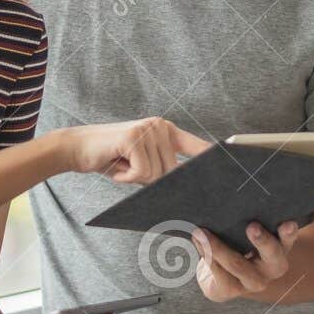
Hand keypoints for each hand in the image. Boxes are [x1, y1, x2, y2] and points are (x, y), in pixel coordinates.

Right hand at [62, 117, 208, 183]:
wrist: (78, 148)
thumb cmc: (112, 159)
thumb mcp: (142, 165)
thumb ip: (162, 171)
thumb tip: (183, 188)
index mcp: (167, 132)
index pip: (196, 147)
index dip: (214, 156)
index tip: (235, 162)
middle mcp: (161, 126)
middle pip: (171, 172)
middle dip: (148, 179)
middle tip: (129, 167)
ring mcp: (148, 129)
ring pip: (156, 175)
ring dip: (135, 178)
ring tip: (121, 163)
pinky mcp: (134, 138)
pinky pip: (141, 174)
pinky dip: (125, 177)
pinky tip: (115, 164)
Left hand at [193, 221, 300, 302]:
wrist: (220, 277)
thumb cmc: (236, 244)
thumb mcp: (244, 231)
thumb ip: (245, 217)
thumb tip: (222, 192)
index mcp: (280, 247)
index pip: (288, 238)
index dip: (289, 232)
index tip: (287, 223)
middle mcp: (272, 267)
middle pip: (272, 255)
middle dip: (262, 240)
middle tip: (252, 226)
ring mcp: (253, 282)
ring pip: (237, 264)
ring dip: (219, 248)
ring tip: (203, 232)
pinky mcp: (232, 290)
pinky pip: (219, 273)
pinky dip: (206, 255)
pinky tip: (197, 241)